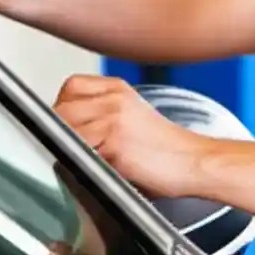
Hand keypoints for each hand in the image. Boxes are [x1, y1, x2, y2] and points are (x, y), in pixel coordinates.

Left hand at [53, 75, 211, 199]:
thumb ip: (102, 113)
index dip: (63, 106)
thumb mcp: (132, 116)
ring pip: (66, 129)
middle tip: (70, 149)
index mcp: (117, 88)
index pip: (71, 86)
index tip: (65, 125)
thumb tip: (66, 127)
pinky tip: (97, 168)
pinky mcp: (114, 143)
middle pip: (62, 108)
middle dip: (59, 130)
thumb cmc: (166, 148)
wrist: (194, 161)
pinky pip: (79, 151)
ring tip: (85, 161)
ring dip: (68, 148)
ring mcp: (113, 119)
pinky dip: (80, 163)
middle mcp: (114, 98)